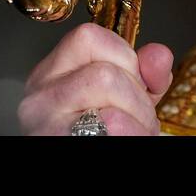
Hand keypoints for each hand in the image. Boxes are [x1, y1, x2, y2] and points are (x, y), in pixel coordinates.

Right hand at [18, 22, 173, 134]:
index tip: (133, 82)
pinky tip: (124, 142)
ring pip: (108, 94)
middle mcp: (38, 98)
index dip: (124, 56)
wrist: (85, 159)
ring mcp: (43, 126)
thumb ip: (142, 73)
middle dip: (139, 97)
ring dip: (138, 118)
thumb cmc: (99, 137)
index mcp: (50, 76)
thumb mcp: (123, 98)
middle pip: (106, 72)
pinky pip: (111, 127)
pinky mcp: (57, 143)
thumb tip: (158, 56)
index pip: (88, 36)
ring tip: (134, 133)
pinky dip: (131, 134)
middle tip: (139, 121)